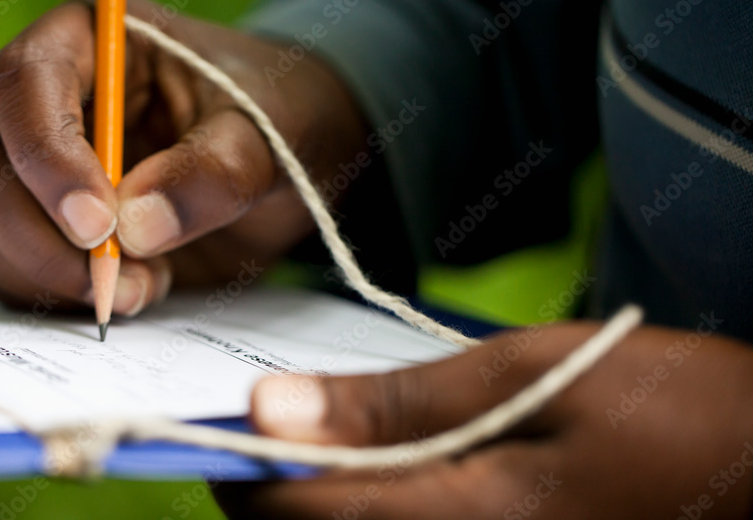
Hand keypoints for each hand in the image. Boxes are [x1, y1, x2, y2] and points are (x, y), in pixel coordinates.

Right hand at [0, 0, 366, 314]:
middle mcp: (44, 101)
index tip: (98, 224)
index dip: (46, 156)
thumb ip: (213, 171)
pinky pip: (9, 270)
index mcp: (89, 40)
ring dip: (49, 274)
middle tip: (118, 279)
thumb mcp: (268, 133)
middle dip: (41, 236)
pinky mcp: (43, 226)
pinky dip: (58, 296)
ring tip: (145, 285)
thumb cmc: (276, 116)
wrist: (288, 157)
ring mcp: (34, 167)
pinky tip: (135, 289)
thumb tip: (133, 228)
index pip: (23, 81)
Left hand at [214, 321, 752, 518]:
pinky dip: (374, 510)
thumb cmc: (672, 412)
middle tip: (265, 424)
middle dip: (272, 495)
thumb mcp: (534, 377)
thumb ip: (398, 401)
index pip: (296, 517)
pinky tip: (388, 463)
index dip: (238, 472)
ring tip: (321, 436)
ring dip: (321, 503)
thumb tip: (273, 408)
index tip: (212, 421)